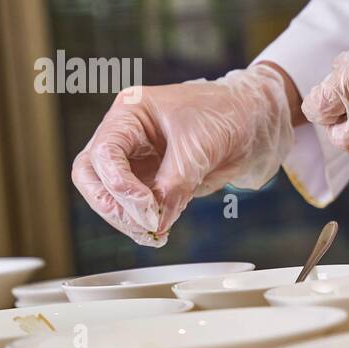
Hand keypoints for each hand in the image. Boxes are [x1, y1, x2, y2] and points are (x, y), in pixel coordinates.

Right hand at [71, 65, 294, 246]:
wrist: (256, 122)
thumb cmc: (228, 115)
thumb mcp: (198, 148)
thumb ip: (174, 185)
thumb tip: (155, 223)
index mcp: (131, 114)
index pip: (104, 153)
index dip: (119, 184)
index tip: (145, 206)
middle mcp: (127, 136)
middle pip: (92, 175)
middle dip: (111, 204)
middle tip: (141, 224)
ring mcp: (137, 160)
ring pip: (109, 195)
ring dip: (127, 219)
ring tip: (154, 233)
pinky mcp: (153, 180)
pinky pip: (137, 206)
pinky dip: (144, 222)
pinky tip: (160, 232)